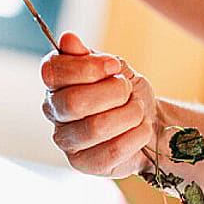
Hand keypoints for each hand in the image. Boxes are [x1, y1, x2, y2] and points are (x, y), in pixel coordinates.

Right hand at [41, 32, 156, 177]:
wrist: (150, 121)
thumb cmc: (126, 92)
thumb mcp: (112, 66)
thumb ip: (88, 55)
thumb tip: (67, 40)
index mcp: (55, 82)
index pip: (53, 72)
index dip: (88, 68)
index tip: (114, 67)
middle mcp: (54, 112)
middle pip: (74, 102)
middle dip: (112, 93)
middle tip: (127, 90)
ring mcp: (66, 140)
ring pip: (95, 128)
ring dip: (128, 115)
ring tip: (137, 110)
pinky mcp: (83, 164)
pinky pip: (111, 151)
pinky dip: (135, 136)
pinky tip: (140, 129)